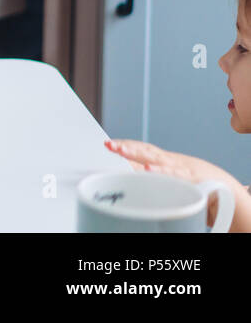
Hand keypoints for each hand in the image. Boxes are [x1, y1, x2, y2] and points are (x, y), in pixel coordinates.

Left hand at [105, 138, 250, 230]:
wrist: (222, 185)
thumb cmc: (189, 179)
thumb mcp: (167, 172)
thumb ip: (147, 172)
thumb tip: (122, 171)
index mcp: (163, 159)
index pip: (142, 148)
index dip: (125, 144)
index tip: (107, 143)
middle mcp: (171, 161)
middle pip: (147, 151)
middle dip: (128, 148)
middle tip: (110, 145)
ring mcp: (182, 169)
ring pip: (161, 161)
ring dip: (143, 157)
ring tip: (125, 154)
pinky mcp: (194, 181)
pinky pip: (178, 177)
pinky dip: (165, 174)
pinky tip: (152, 172)